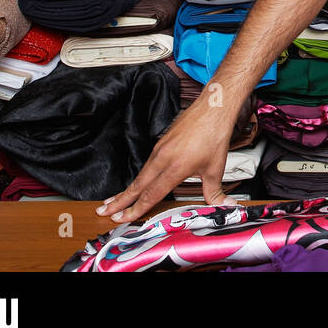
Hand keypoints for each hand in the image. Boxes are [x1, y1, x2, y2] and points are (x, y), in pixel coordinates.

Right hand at [96, 93, 236, 221]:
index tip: (121, 218)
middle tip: (103, 211)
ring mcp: (160, 149)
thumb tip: (225, 205)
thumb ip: (215, 192)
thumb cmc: (214, 135)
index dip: (135, 209)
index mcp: (174, 168)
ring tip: (113, 200)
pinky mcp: (161, 142)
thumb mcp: (216, 168)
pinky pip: (147, 163)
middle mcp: (163, 158)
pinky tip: (137, 182)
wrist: (212, 109)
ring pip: (140, 173)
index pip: (151, 194)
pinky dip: (139, 176)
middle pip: (137, 185)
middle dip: (119, 200)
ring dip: (127, 189)